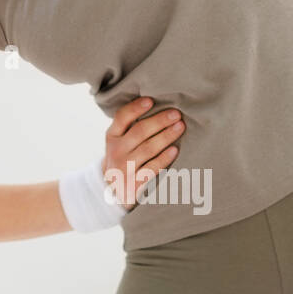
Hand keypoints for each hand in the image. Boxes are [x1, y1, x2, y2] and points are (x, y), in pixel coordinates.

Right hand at [102, 96, 183, 210]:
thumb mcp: (118, 142)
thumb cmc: (123, 158)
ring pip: (148, 149)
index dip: (135, 108)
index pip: (121, 117)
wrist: (112, 192)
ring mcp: (125, 167)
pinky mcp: (134, 183)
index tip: (151, 100)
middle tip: (176, 114)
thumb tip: (156, 104)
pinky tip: (175, 150)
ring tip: (180, 127)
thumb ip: (129, 127)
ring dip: (166, 136)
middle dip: (159, 121)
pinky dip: (164, 158)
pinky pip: (152, 168)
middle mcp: (116, 150)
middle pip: (139, 132)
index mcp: (112, 136)